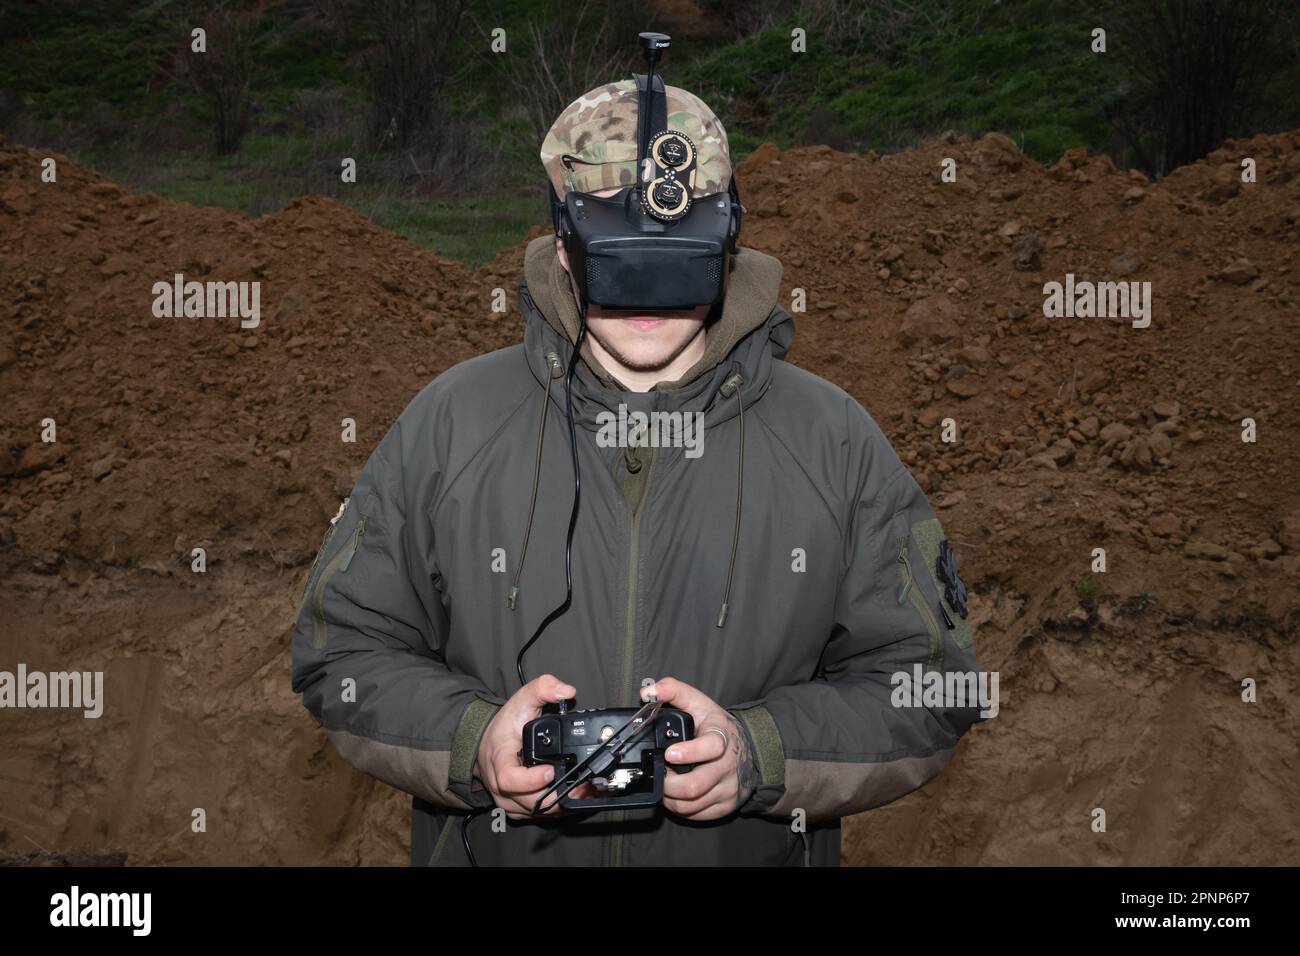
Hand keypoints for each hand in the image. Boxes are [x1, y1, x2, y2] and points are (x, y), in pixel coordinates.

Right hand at [474, 674, 581, 819]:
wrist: (488, 742)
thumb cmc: (504, 726)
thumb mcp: (522, 700)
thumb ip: (543, 688)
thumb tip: (566, 691)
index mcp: (499, 760)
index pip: (509, 779)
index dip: (531, 780)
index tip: (550, 771)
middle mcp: (500, 785)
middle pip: (527, 801)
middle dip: (555, 796)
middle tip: (581, 786)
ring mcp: (507, 799)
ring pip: (533, 812)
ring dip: (559, 805)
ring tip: (583, 792)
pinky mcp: (516, 807)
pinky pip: (535, 815)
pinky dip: (555, 810)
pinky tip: (573, 799)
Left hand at [641, 677, 758, 820]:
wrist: (750, 750)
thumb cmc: (718, 727)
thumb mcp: (700, 703)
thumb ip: (674, 691)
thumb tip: (649, 691)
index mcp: (722, 738)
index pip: (711, 748)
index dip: (689, 753)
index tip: (670, 753)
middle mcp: (728, 766)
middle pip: (694, 786)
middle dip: (668, 783)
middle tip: (658, 773)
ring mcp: (728, 788)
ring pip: (691, 805)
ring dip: (670, 797)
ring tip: (664, 783)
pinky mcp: (725, 806)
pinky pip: (696, 815)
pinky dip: (680, 808)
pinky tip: (675, 795)